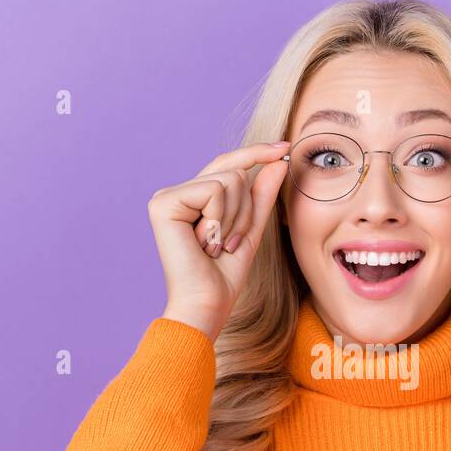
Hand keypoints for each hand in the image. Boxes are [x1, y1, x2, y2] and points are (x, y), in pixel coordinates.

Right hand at [147, 141, 290, 340]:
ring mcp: (167, 196)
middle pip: (234, 171)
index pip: (228, 165)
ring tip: (216, 246)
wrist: (207, 304)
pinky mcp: (163, 202)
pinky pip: (215, 190)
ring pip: (228, 179)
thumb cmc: (224, 276)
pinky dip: (221, 219)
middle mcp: (176, 192)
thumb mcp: (251, 229)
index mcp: (193, 198)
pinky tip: (205, 243)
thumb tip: (278, 161)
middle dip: (246, 210)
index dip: (257, 153)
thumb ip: (261, 196)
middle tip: (230, 244)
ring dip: (235, 219)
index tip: (286, 147)